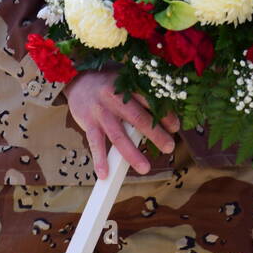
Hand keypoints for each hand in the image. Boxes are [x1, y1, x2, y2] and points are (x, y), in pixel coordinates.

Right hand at [62, 71, 180, 179]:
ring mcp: (100, 112)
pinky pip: (95, 144)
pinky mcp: (87, 122)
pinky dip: (100, 160)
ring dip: (132, 154)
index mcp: (128, 86)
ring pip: (118, 136)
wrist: (77, 78)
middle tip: (169, 147)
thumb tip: (166, 113)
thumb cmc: (108, 82)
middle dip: (156, 135)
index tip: (175, 127)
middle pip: (138, 119)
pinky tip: (105, 174)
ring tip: (145, 168)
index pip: (150, 101)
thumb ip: (143, 94)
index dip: (165, 114)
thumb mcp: (127, 80)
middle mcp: (115, 98)